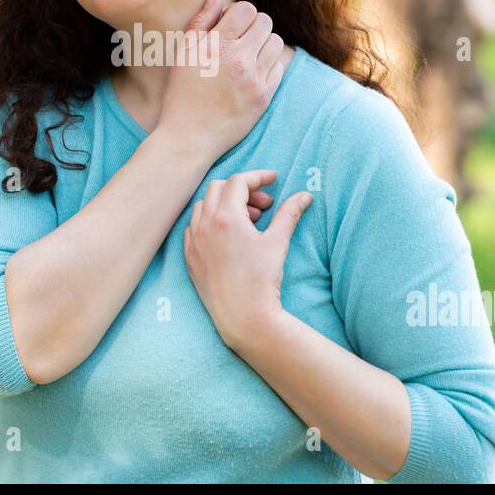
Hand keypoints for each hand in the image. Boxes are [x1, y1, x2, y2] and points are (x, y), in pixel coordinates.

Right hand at [156, 0, 287, 162]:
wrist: (190, 136)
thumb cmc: (181, 93)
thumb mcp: (182, 53)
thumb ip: (200, 22)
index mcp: (217, 45)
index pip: (246, 9)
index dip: (239, 13)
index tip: (231, 26)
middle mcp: (239, 60)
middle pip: (265, 22)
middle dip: (253, 26)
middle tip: (240, 40)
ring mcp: (255, 79)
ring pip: (276, 43)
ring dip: (264, 44)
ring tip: (248, 56)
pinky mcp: (264, 97)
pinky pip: (279, 67)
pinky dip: (268, 66)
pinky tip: (252, 74)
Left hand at [183, 169, 312, 350]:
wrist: (243, 317)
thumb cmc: (261, 279)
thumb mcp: (277, 242)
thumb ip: (289, 213)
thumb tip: (304, 196)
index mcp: (225, 217)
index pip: (238, 182)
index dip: (258, 177)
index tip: (273, 180)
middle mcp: (204, 225)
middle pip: (218, 188)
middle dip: (242, 190)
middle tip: (264, 206)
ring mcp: (193, 241)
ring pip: (203, 206)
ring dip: (225, 204)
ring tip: (249, 222)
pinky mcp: (190, 257)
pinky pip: (193, 228)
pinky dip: (209, 222)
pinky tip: (228, 236)